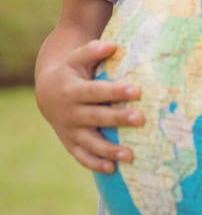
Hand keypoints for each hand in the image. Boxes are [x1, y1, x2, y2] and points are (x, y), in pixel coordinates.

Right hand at [36, 38, 144, 173]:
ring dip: (109, 150)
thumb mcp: (77, 58)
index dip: (115, 91)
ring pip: (90, 143)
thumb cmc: (71, 71)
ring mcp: (69, 131)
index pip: (96, 92)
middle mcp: (70, 113)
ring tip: (130, 155)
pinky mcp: (70, 143)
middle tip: (141, 119)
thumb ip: (94, 51)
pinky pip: (82, 156)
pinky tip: (113, 169)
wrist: (47, 92)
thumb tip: (113, 45)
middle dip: (118, 119)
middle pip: (96, 117)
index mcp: (73, 90)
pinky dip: (95, 164)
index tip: (137, 90)